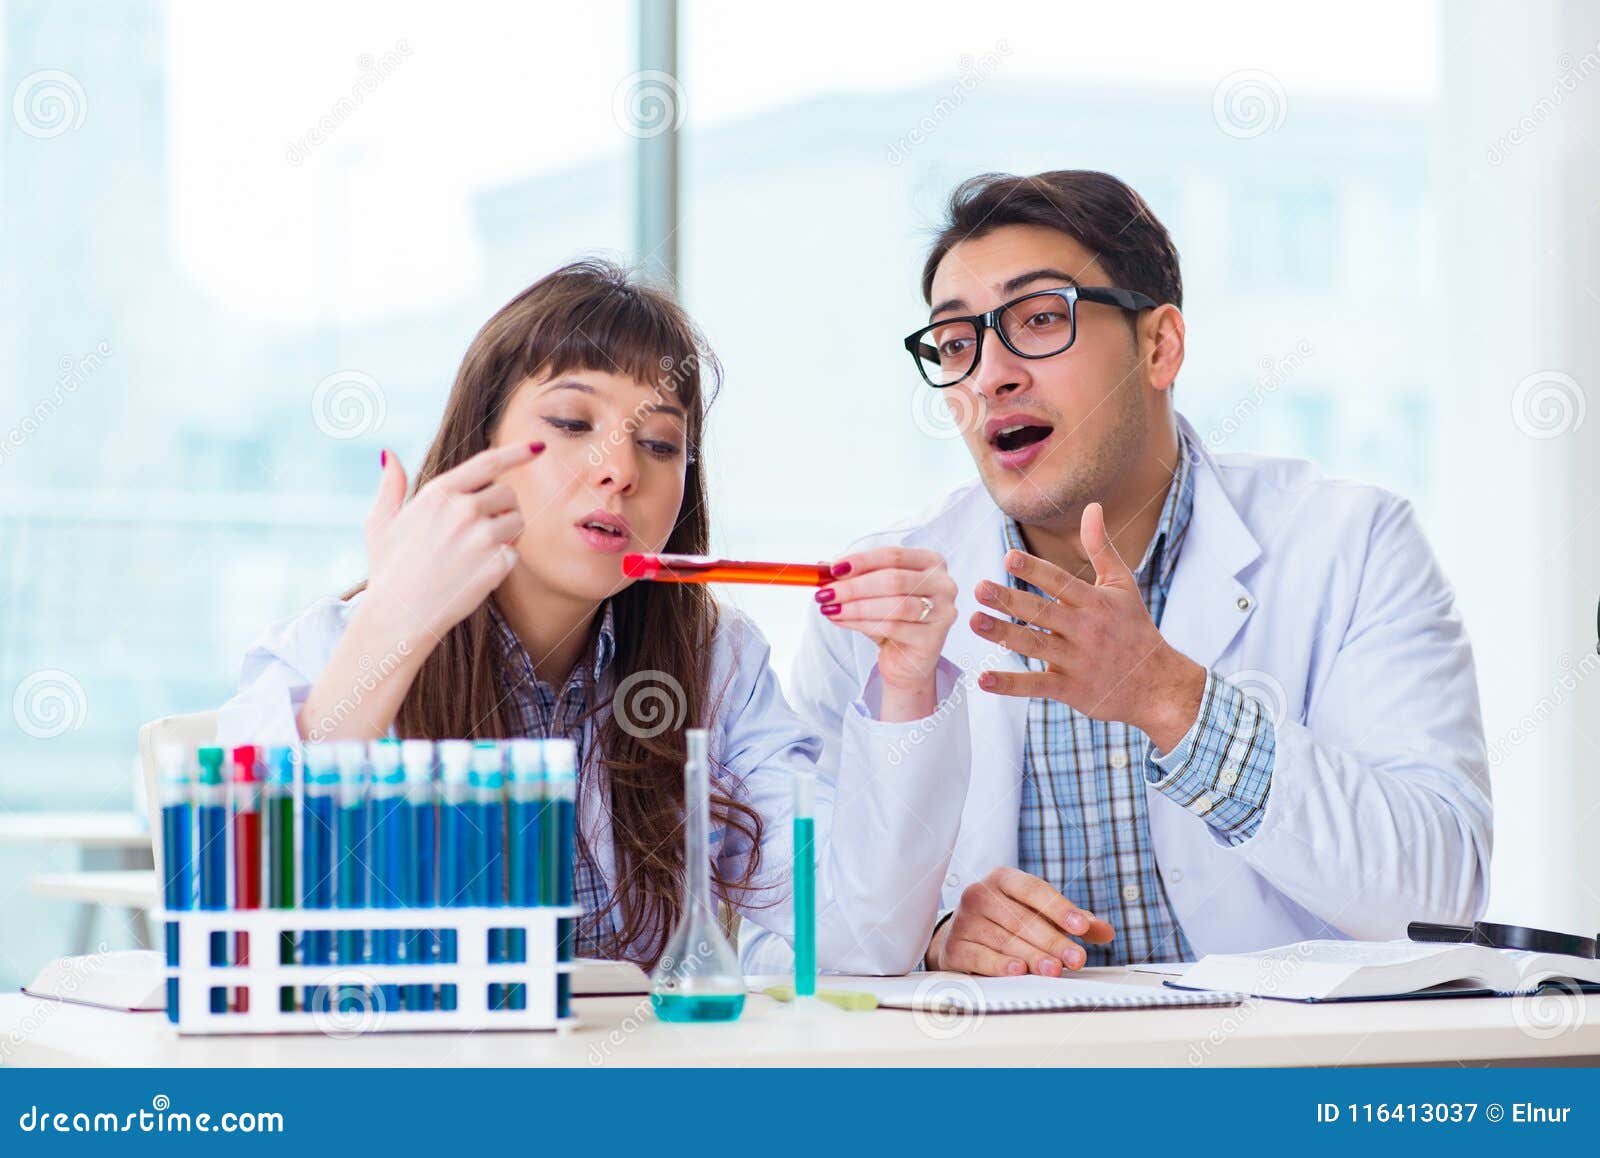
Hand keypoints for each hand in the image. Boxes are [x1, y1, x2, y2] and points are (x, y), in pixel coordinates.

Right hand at [363, 442, 541, 639]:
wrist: (399, 616)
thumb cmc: (389, 570)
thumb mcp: (380, 523)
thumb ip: (390, 487)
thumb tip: (390, 456)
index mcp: (438, 493)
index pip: (488, 462)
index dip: (517, 452)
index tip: (538, 446)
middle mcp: (463, 509)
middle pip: (508, 493)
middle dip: (501, 508)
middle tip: (479, 531)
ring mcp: (482, 537)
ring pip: (517, 521)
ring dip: (506, 534)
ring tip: (476, 553)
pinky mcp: (496, 564)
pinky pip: (514, 553)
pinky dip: (502, 563)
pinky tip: (476, 573)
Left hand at [816, 546, 957, 721]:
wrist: (908, 660)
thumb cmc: (893, 620)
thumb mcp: (874, 593)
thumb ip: (853, 577)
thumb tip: (822, 567)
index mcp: (931, 562)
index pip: (893, 555)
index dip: (861, 561)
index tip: (833, 568)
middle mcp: (942, 584)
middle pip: (893, 579)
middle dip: (854, 586)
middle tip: (826, 593)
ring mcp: (942, 612)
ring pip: (893, 605)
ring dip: (855, 607)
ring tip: (830, 609)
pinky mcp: (933, 638)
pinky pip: (892, 627)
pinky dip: (861, 623)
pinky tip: (842, 621)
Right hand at [928, 867, 1115, 975]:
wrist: (960, 935)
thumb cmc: (1006, 920)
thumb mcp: (1037, 912)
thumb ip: (1073, 920)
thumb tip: (1105, 931)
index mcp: (1003, 878)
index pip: (1033, 889)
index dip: (1059, 907)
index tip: (1082, 926)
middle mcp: (979, 894)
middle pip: (1022, 919)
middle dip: (1053, 941)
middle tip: (1076, 958)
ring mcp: (964, 920)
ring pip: (1004, 939)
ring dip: (1032, 956)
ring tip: (1055, 969)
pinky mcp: (954, 946)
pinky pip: (980, 956)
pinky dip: (999, 965)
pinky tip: (1017, 970)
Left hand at [970, 502, 1205, 752]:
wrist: (1158, 685)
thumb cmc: (1135, 629)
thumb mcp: (1123, 586)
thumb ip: (1101, 548)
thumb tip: (1092, 507)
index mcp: (1095, 603)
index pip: (1060, 582)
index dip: (1035, 570)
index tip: (1009, 556)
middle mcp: (1085, 630)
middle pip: (1042, 613)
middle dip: (1010, 600)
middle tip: (979, 588)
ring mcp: (1077, 661)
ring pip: (1034, 646)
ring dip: (1002, 634)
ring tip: (974, 621)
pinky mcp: (1070, 690)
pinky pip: (1036, 686)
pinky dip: (1009, 685)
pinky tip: (983, 678)